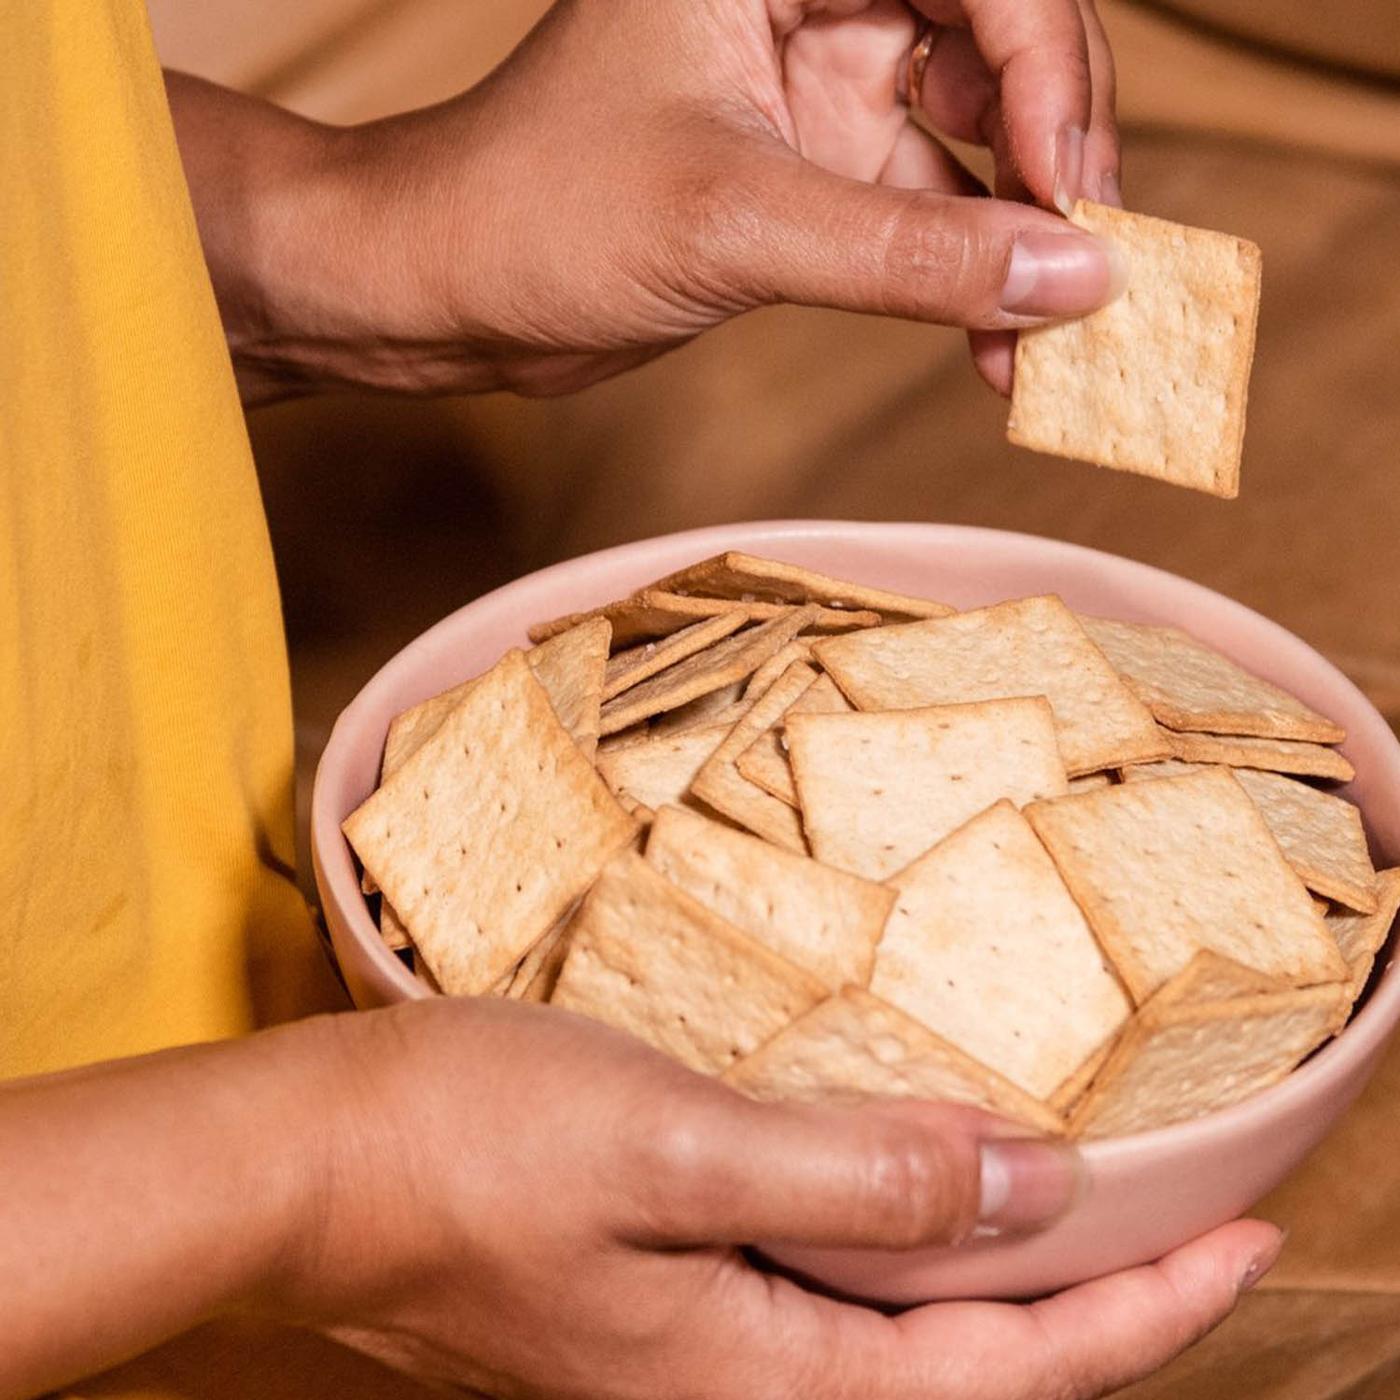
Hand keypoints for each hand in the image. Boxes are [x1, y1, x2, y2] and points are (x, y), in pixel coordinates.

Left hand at [217, 0, 1124, 400]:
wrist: (452, 292)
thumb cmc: (543, 210)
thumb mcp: (737, 224)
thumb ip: (912, 256)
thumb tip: (1073, 279)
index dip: (1049, 71)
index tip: (1073, 194)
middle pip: (1000, 45)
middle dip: (1052, 159)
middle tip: (1087, 269)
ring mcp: (819, 88)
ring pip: (971, 141)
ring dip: (1018, 238)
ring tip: (1050, 335)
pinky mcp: (810, 174)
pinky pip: (925, 218)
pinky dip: (966, 281)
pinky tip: (997, 348)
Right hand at [272, 996, 1277, 1397]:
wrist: (307, 1165)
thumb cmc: (463, 1145)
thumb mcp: (673, 1143)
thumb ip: (853, 1177)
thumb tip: (1025, 1182)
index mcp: (757, 1378)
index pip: (1008, 1375)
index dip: (1142, 1311)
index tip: (1251, 1241)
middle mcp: (737, 1384)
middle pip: (969, 1370)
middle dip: (1098, 1304)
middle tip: (1199, 1225)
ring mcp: (694, 1342)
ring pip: (902, 1330)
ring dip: (1003, 1272)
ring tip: (1088, 1206)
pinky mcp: (661, 1287)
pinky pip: (829, 1284)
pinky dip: (906, 1238)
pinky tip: (920, 1181)